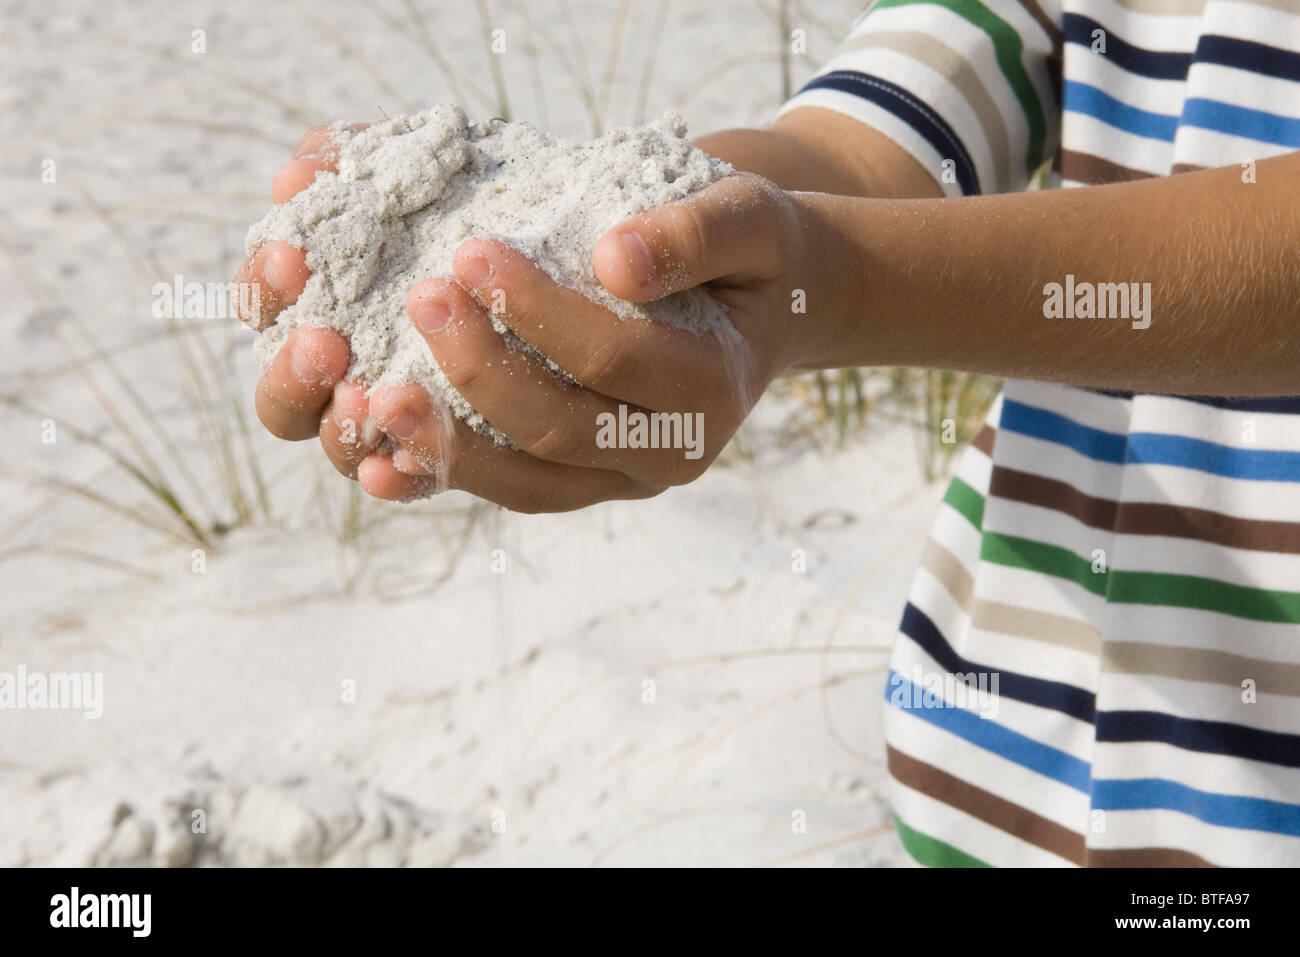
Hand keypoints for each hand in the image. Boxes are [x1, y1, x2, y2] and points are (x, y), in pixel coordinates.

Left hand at [364, 172, 816, 509]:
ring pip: (527, 484)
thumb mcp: (748, 217)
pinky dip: (445, 478)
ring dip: (446, 445)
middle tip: (418, 300)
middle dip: (479, 372)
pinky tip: (379, 459)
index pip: (614, 360)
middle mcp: (673, 453)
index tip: (472, 251)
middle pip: (560, 430)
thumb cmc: (750, 254)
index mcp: (713, 387)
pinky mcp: (586, 483)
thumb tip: (618, 260)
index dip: (539, 312)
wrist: (762, 309)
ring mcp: (625, 480)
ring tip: (371, 396)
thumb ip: (696, 234)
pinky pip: (511, 491)